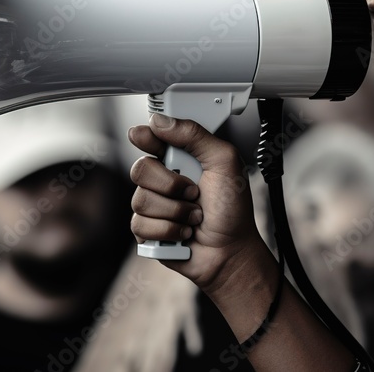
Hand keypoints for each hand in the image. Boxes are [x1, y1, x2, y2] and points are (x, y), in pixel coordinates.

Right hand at [129, 113, 267, 296]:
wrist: (231, 251)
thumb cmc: (232, 209)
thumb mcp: (225, 163)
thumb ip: (196, 136)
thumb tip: (161, 122)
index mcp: (182, 159)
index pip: (153, 139)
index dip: (145, 136)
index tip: (143, 135)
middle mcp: (164, 180)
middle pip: (140, 169)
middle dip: (170, 184)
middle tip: (194, 191)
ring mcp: (154, 205)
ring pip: (140, 200)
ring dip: (176, 211)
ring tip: (195, 216)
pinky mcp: (147, 230)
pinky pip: (140, 224)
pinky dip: (169, 230)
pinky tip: (185, 232)